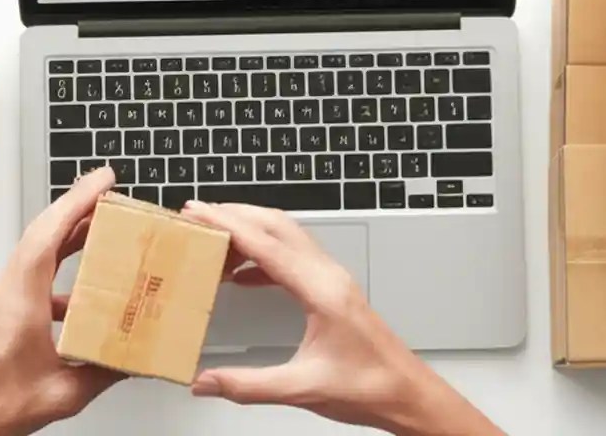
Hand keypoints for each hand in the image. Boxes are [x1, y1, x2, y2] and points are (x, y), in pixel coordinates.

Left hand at [0, 167, 124, 435]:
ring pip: (39, 249)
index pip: (50, 234)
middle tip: (111, 195)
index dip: (78, 202)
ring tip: (103, 228)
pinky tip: (86, 289)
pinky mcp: (7, 310)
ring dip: (70, 233)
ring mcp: (6, 297)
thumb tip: (137, 358)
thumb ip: (105, 372)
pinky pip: (37, 272)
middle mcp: (11, 289)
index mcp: (22, 299)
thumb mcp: (63, 393)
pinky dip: (63, 265)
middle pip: (45, 232)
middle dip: (79, 208)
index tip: (103, 181)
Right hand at [182, 202, 502, 435]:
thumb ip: (247, 386)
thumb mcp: (301, 388)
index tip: (199, 212)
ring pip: (287, 238)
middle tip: (199, 215)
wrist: (406, 394)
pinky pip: (293, 258)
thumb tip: (204, 382)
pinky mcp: (333, 290)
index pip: (266, 245)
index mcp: (322, 291)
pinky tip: (244, 275)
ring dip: (251, 232)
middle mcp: (328, 276)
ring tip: (216, 241)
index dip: (228, 225)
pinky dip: (264, 256)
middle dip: (236, 215)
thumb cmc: (369, 387)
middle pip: (277, 226)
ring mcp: (333, 280)